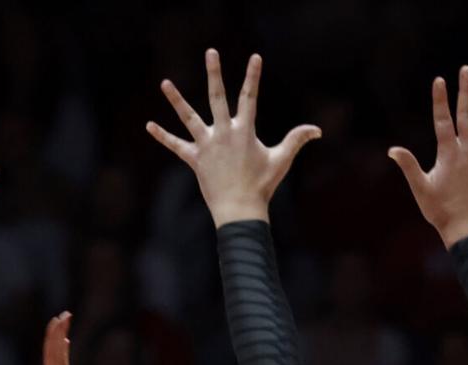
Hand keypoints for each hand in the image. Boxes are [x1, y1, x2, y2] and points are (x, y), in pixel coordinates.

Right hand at [16, 312, 74, 364]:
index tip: (57, 321)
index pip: (54, 358)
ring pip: (62, 362)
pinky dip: (60, 355)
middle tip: (64, 314)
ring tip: (63, 326)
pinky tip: (63, 347)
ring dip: (61, 342)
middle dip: (60, 334)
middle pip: (61, 356)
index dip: (54, 338)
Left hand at [147, 50, 319, 226]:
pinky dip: (162, 136)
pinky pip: (176, 146)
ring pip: (189, 117)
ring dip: (176, 100)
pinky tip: (149, 126)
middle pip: (218, 96)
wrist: (240, 210)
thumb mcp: (282, 160)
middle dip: (215, 73)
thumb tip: (318, 130)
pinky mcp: (194, 160)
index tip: (255, 57)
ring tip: (164, 83)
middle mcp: (223, 133)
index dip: (253, 76)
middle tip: (211, 52)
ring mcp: (207, 145)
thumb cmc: (262, 185)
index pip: (249, 97)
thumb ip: (297, 140)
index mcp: (244, 131)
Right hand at [387, 66, 467, 247]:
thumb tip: (393, 150)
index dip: (440, 100)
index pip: (442, 120)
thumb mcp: (420, 188)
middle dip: (466, 91)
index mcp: (448, 154)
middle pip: (467, 115)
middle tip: (466, 70)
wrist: (467, 228)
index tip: (439, 80)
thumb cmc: (440, 211)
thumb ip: (408, 166)